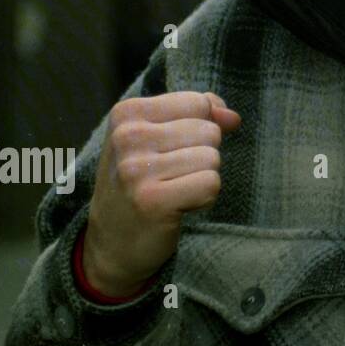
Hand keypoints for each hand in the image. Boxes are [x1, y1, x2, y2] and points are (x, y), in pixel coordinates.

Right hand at [83, 91, 241, 295]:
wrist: (111, 242)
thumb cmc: (141, 182)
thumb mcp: (159, 137)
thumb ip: (200, 115)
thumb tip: (232, 117)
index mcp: (127, 113)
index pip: (199, 103)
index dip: (200, 128)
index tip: (171, 152)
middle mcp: (126, 137)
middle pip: (209, 131)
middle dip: (201, 156)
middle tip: (170, 177)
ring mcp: (135, 170)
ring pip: (212, 158)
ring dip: (202, 178)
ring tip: (173, 191)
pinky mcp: (151, 201)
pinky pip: (210, 184)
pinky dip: (203, 198)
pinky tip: (178, 206)